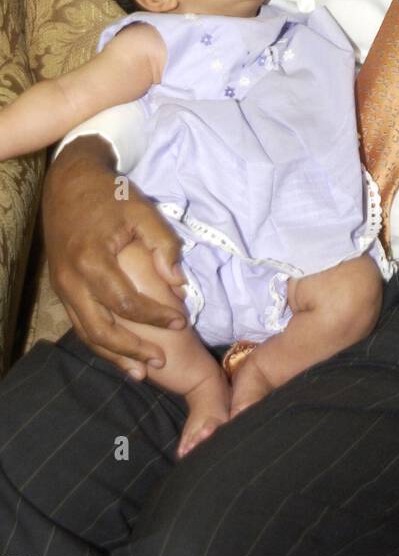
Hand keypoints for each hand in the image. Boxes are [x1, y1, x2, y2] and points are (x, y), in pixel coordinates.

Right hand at [44, 134, 187, 379]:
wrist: (69, 182)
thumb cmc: (111, 195)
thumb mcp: (143, 211)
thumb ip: (163, 245)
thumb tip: (178, 285)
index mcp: (93, 260)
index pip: (126, 302)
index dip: (155, 316)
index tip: (181, 322)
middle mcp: (72, 279)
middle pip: (101, 329)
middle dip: (132, 350)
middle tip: (161, 362)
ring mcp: (62, 287)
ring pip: (87, 333)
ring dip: (113, 355)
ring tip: (141, 373)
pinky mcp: (61, 288)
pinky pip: (80, 323)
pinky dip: (100, 342)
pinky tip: (119, 354)